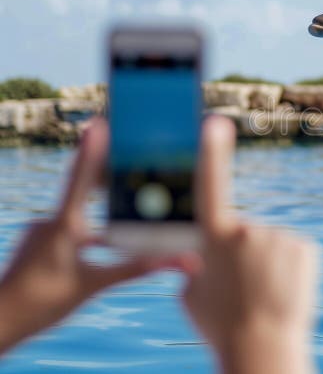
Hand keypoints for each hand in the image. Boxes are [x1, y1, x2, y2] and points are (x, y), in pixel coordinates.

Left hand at [0, 119, 189, 354]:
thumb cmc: (41, 304)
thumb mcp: (94, 285)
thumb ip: (137, 268)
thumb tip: (178, 262)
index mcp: (64, 225)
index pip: (81, 179)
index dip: (93, 150)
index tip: (99, 123)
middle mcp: (50, 222)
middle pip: (83, 190)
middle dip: (106, 177)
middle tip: (129, 157)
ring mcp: (42, 233)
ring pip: (79, 215)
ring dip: (101, 212)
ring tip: (126, 204)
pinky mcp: (38, 245)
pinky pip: (70, 231)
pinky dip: (89, 233)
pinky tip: (104, 244)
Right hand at [182, 116, 319, 373]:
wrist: (264, 349)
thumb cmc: (220, 327)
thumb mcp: (190, 296)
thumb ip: (193, 267)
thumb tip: (199, 259)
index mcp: (215, 237)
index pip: (210, 184)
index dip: (212, 151)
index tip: (215, 122)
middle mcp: (249, 229)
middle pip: (244, 231)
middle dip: (242, 252)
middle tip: (243, 288)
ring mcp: (280, 235)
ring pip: (269, 242)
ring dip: (267, 261)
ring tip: (264, 293)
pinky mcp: (305, 246)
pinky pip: (292, 250)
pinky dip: (289, 266)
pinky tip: (284, 289)